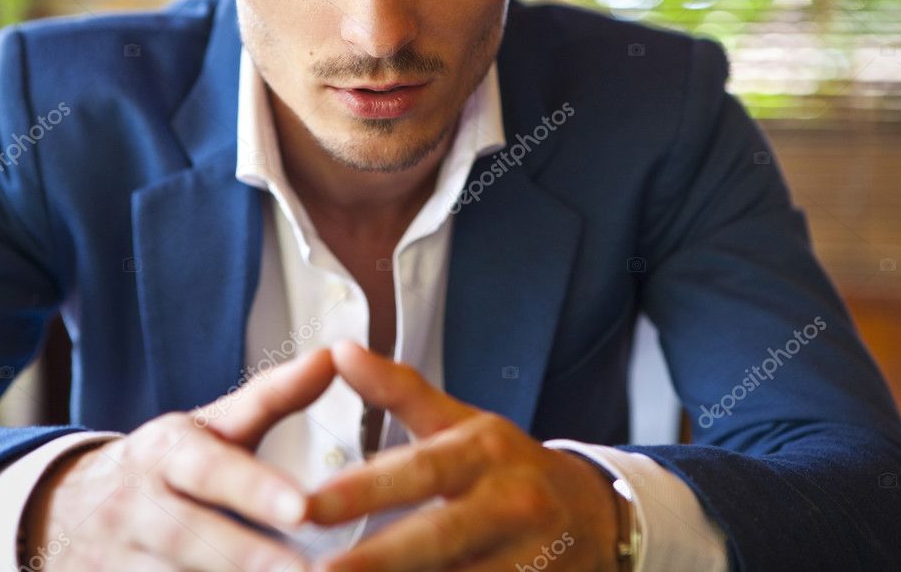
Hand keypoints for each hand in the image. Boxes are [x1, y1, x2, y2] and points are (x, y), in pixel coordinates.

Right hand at [21, 348, 335, 571]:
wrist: (67, 508)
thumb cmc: (169, 462)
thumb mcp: (212, 424)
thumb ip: (273, 397)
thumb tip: (332, 355)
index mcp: (166, 452)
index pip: (211, 468)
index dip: (255, 489)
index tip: (302, 508)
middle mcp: (140, 507)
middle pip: (190, 536)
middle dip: (249, 556)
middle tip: (310, 570)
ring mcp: (124, 559)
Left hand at [302, 341, 619, 571]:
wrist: (594, 514)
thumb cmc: (508, 465)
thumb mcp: (463, 421)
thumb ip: (399, 391)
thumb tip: (338, 349)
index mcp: (485, 451)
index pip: (419, 470)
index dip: (363, 491)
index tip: (306, 506)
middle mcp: (512, 503)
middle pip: (439, 537)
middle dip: (376, 562)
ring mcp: (530, 558)